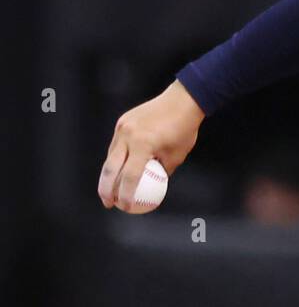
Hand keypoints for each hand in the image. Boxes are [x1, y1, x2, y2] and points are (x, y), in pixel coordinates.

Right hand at [98, 80, 205, 211]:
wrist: (182, 100)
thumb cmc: (184, 129)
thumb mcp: (177, 155)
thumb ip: (162, 171)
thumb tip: (153, 187)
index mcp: (143, 144)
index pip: (130, 176)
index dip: (126, 194)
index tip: (125, 207)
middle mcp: (128, 135)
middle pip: (110, 168)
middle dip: (106, 189)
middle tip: (109, 203)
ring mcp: (122, 127)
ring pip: (110, 156)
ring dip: (109, 174)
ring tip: (111, 190)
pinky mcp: (122, 122)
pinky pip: (116, 145)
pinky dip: (116, 159)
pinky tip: (118, 170)